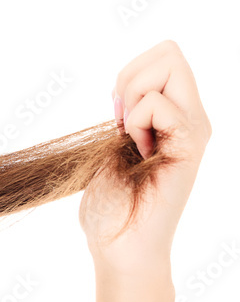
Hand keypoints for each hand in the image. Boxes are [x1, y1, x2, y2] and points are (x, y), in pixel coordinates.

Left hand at [79, 40, 211, 278]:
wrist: (118, 249)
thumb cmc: (110, 208)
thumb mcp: (108, 149)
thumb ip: (123, 114)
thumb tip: (124, 89)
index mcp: (172, 117)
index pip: (163, 56)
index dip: (129, 75)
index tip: (115, 114)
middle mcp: (190, 118)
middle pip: (170, 52)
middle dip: (131, 77)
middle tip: (120, 123)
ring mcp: (193, 131)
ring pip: (170, 66)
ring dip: (133, 100)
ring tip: (131, 141)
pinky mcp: (189, 147)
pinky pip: (159, 105)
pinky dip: (135, 122)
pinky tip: (137, 153)